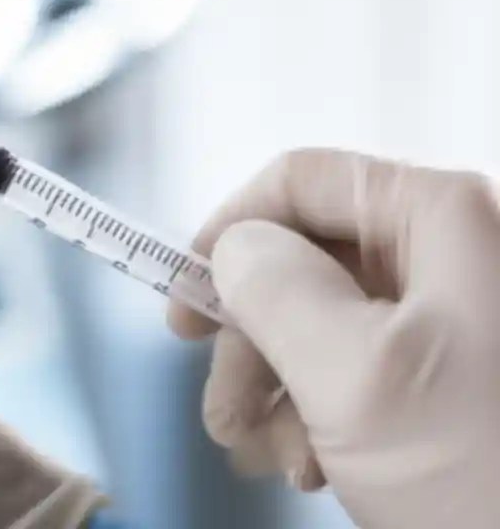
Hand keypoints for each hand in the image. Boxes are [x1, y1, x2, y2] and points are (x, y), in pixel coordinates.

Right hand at [169, 149, 499, 526]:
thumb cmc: (483, 471)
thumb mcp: (352, 373)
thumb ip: (274, 290)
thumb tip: (236, 247)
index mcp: (441, 219)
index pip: (300, 182)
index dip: (229, 234)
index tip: (183, 302)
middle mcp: (455, 252)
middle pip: (308, 259)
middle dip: (251, 338)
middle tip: (223, 411)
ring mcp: (462, 315)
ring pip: (328, 320)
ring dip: (279, 388)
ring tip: (270, 458)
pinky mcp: (463, 372)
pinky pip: (366, 365)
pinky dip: (324, 412)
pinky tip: (318, 467)